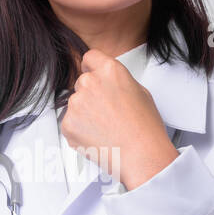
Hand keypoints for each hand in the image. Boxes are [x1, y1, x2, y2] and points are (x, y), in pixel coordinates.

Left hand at [60, 48, 178, 188]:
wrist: (141, 156)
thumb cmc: (145, 128)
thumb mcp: (140, 92)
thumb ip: (118, 82)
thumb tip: (109, 84)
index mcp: (110, 70)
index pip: (90, 58)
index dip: (92, 69)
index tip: (94, 77)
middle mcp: (90, 82)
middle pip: (81, 82)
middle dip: (90, 95)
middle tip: (106, 112)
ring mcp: (76, 103)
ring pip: (75, 104)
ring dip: (84, 114)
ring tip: (105, 128)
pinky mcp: (67, 124)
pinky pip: (69, 123)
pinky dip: (79, 131)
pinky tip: (97, 137)